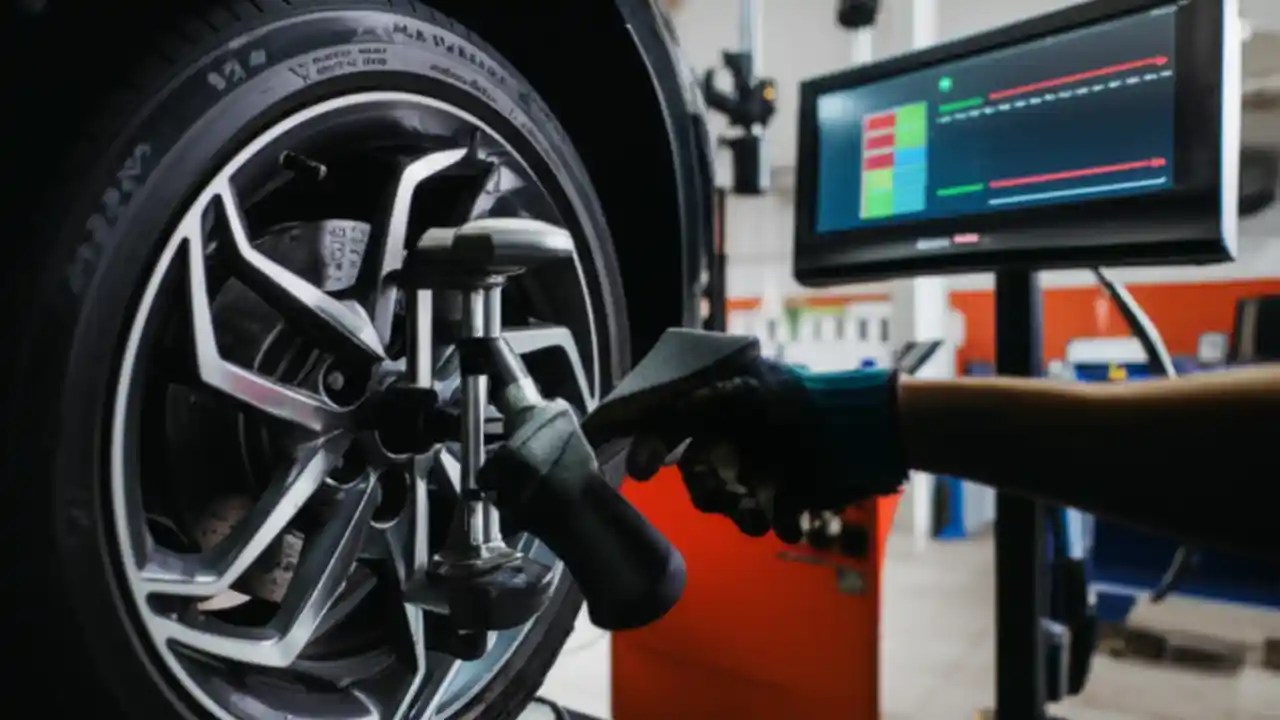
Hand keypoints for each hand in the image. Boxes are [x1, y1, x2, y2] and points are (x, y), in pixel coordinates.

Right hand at [600, 355, 906, 542]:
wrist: (865, 421)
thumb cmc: (806, 396)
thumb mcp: (763, 386)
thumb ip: (725, 394)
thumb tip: (686, 402)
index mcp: (715, 419)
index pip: (669, 434)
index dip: (650, 448)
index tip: (643, 468)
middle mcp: (729, 452)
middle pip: (701, 481)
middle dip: (709, 493)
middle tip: (724, 499)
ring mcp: (755, 480)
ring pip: (735, 506)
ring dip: (743, 515)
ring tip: (756, 519)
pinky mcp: (785, 502)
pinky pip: (776, 520)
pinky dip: (784, 524)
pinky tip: (795, 527)